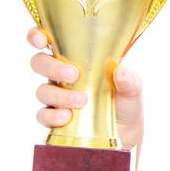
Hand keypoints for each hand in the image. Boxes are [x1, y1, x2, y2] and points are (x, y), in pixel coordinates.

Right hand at [27, 26, 143, 149]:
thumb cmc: (125, 102)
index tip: (41, 40)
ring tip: (81, 101)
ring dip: (59, 95)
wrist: (127, 133)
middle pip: (40, 63)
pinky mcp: (56, 119)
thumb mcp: (133, 88)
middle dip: (52, 67)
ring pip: (42, 91)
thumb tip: (121, 72)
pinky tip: (66, 117)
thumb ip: (129, 80)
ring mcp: (56, 97)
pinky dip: (52, 116)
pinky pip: (43, 115)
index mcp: (77, 59)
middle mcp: (62, 76)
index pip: (49, 41)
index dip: (37, 36)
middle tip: (73, 75)